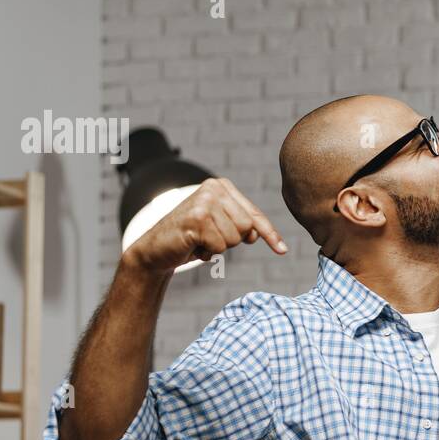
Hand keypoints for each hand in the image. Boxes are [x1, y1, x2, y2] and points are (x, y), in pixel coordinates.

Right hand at [123, 177, 287, 274]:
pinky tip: (192, 245)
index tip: (283, 250)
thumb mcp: (220, 228)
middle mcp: (214, 188)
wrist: (155, 249)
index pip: (254, 215)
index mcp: (222, 186)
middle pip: (247, 228)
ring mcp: (204, 202)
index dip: (269, 234)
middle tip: (208, 238)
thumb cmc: (190, 238)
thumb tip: (257, 235)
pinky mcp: (196, 218)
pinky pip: (220, 246)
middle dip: (230, 241)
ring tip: (199, 240)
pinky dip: (207, 252)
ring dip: (217, 247)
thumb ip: (241, 226)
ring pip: (234, 239)